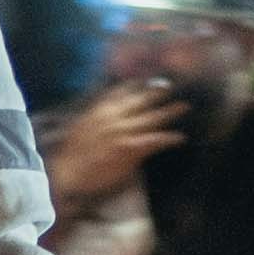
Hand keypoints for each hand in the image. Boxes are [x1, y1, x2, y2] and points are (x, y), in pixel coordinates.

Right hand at [44, 81, 186, 208]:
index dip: (135, 85)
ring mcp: (124, 131)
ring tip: (184, 106)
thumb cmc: (70, 156)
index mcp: (99, 110)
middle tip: (170, 86)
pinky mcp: (131, 149)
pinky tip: (181, 138)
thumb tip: (100, 114)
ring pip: (152, 118)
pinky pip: (155, 140)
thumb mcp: (78, 128)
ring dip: (170, 112)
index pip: (120, 92)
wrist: (69, 174)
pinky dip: (169, 139)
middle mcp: (113, 117)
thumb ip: (92, 118)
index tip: (145, 80)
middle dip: (156, 92)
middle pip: (140, 100)